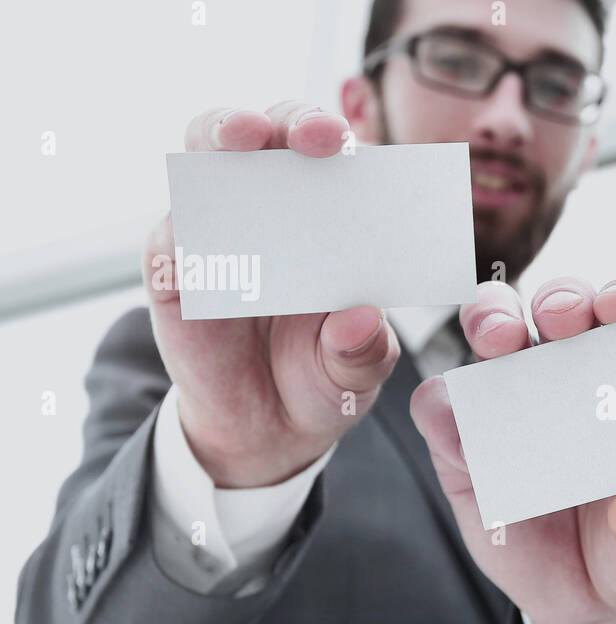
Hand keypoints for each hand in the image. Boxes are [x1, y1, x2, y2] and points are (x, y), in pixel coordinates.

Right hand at [142, 101, 398, 487]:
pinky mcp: (172, 268)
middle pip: (268, 134)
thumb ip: (362, 351)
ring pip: (206, 156)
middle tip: (309, 135)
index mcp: (327, 218)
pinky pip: (169, 235)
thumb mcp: (356, 371)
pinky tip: (205, 244)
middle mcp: (270, 207)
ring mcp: (215, 229)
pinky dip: (185, 231)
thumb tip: (360, 320)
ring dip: (223, 137)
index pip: (331, 156)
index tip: (351, 143)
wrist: (266, 428)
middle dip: (286, 119)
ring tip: (244, 140)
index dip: (340, 137)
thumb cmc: (321, 376)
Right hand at [409, 278, 615, 623]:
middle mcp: (575, 374)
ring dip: (492, 321)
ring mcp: (514, 402)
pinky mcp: (464, 444)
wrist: (597, 602)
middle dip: (561, 299)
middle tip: (562, 317)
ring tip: (500, 341)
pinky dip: (445, 408)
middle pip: (563, 307)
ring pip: (493, 332)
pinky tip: (459, 429)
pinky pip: (442, 409)